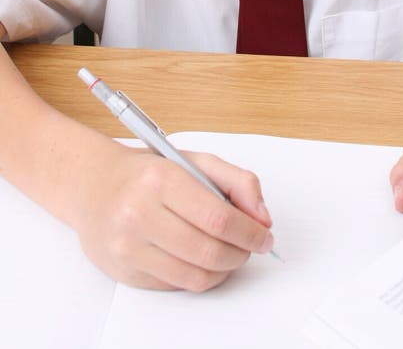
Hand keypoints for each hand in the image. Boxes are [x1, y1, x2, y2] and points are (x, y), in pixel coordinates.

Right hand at [72, 140, 273, 290]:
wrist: (94, 186)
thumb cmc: (148, 173)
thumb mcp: (195, 161)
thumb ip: (237, 182)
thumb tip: (262, 217)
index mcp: (161, 180)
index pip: (218, 217)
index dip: (250, 232)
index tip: (264, 236)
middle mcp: (140, 214)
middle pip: (209, 251)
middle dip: (242, 253)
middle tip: (251, 247)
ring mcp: (129, 247)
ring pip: (195, 276)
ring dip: (225, 269)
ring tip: (231, 254)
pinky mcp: (125, 272)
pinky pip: (177, 285)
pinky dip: (199, 276)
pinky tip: (202, 259)